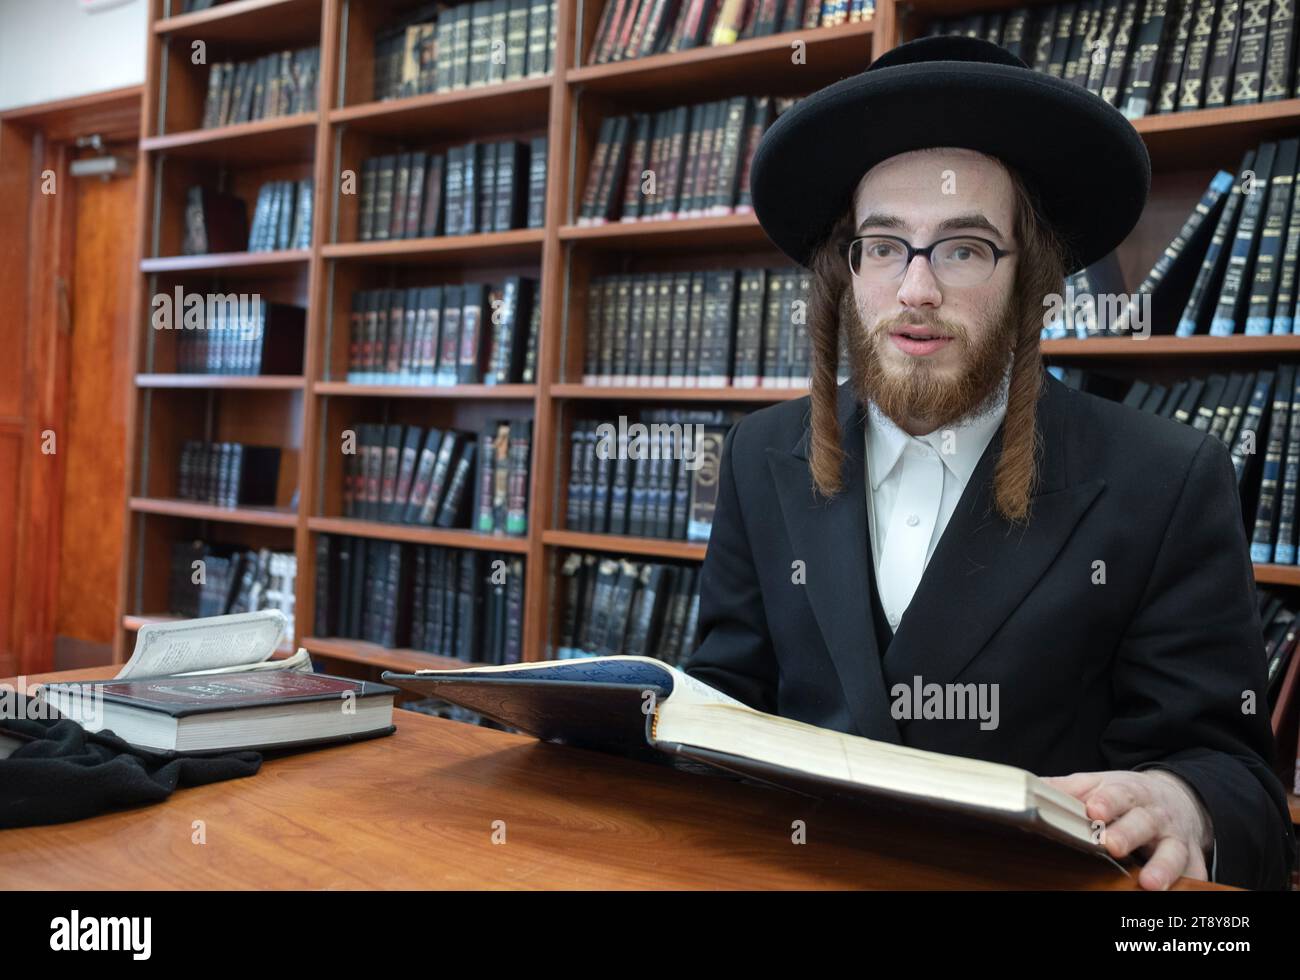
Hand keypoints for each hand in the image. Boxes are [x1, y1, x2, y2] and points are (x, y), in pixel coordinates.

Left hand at [1042, 769, 1212, 890]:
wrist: (1174, 796)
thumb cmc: (1124, 794)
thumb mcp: (1096, 783)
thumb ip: (1067, 788)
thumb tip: (1030, 789)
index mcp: (1128, 792)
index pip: (1117, 794)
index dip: (1106, 801)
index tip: (1093, 810)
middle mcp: (1154, 814)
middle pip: (1143, 822)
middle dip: (1128, 833)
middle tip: (1112, 845)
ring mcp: (1174, 836)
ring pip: (1172, 851)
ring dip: (1162, 867)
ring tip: (1149, 883)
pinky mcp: (1191, 856)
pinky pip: (1195, 870)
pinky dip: (1193, 883)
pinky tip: (1185, 895)